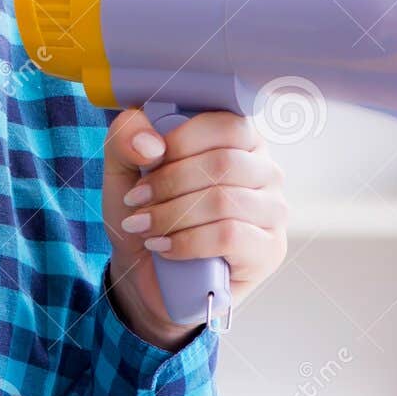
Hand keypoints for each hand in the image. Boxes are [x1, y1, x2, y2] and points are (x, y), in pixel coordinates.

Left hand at [101, 106, 287, 348]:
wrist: (146, 271)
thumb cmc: (146, 210)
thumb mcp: (123, 167)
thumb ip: (126, 137)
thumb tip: (151, 144)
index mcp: (238, 139)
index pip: (224, 124)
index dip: (179, 142)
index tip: (145, 162)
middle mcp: (265, 170)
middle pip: (223, 163)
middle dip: (169, 183)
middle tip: (136, 201)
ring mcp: (273, 211)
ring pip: (224, 201)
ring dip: (172, 215)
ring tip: (144, 227)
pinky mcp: (270, 250)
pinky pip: (230, 237)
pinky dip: (187, 242)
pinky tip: (164, 247)